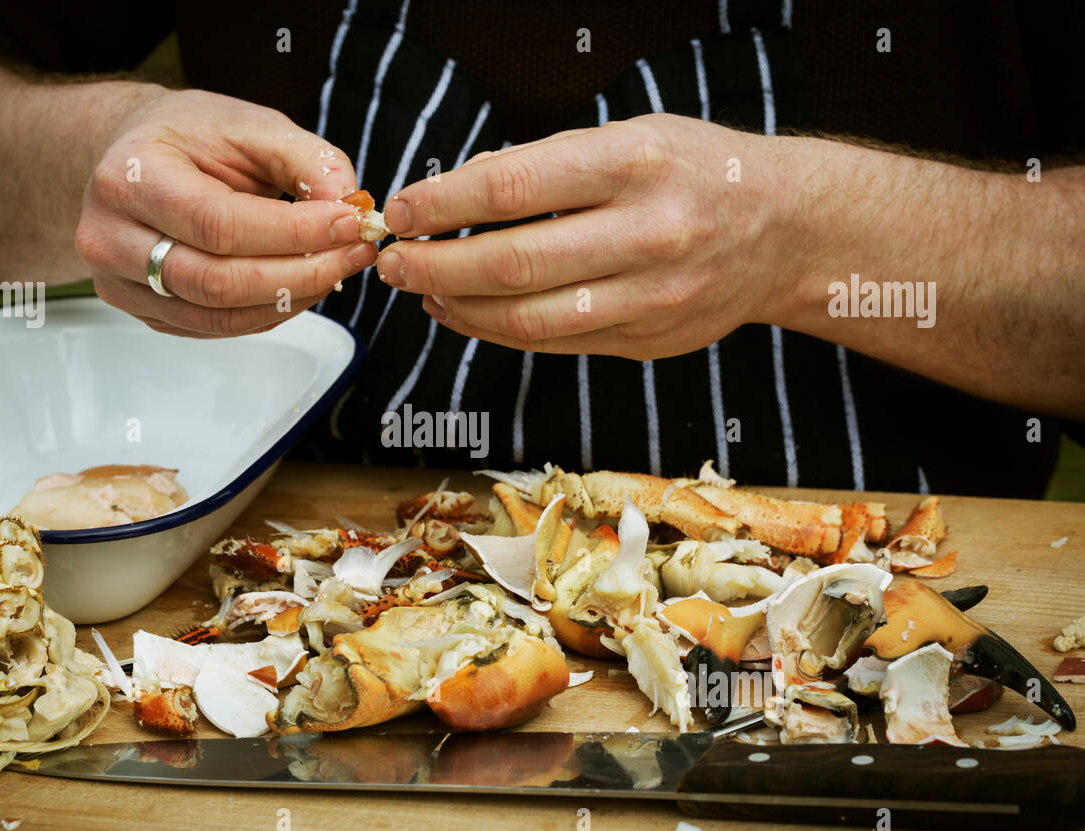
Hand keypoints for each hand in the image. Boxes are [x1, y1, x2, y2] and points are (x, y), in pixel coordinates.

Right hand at [76, 90, 376, 336]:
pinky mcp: (141, 311)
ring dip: (290, 299)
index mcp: (129, 177)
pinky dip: (267, 313)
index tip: (349, 224)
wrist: (131, 157)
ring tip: (335, 269)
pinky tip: (299, 285)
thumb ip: (305, 159)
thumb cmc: (189, 138)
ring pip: (218, 315)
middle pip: (218, 281)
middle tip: (354, 254)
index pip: (219, 224)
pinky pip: (214, 327)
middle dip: (301, 273)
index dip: (293, 233)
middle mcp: (111, 236)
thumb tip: (348, 206)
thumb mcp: (248, 124)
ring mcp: (119, 283)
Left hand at [374, 114, 803, 357]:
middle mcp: (646, 233)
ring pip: (528, 319)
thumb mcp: (632, 136)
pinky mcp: (647, 342)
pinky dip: (498, 332)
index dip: (442, 204)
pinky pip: (554, 343)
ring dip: (458, 308)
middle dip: (434, 266)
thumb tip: (457, 192)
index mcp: (635, 164)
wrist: (788, 231)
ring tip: (422, 290)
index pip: (512, 189)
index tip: (402, 209)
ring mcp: (650, 297)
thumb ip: (549, 165)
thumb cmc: (699, 171)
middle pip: (511, 264)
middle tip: (392, 261)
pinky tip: (467, 314)